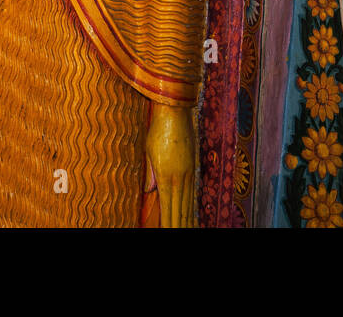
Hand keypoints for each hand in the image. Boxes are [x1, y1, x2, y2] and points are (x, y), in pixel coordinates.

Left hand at [146, 103, 195, 227]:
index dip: (170, 223)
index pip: (169, 208)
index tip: (169, 231)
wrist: (176, 109)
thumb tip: (149, 190)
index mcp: (167, 176)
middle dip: (180, 224)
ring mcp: (189, 171)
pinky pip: (193, 190)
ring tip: (188, 228)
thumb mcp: (149, 150)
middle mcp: (181, 177)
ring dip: (188, 218)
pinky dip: (193, 204)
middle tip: (180, 233)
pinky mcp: (193, 164)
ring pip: (189, 202)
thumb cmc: (158, 127)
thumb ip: (150, 173)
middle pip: (182, 209)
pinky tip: (192, 210)